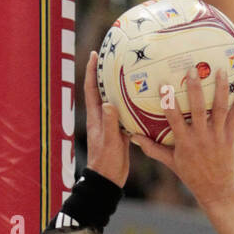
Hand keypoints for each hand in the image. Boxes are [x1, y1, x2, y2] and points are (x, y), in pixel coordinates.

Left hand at [84, 50, 129, 186]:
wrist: (108, 179)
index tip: (94, 54)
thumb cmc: (106, 162)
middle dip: (105, 73)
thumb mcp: (110, 142)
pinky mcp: (120, 131)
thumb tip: (109, 103)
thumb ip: (110, 124)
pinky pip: (125, 112)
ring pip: (114, 99)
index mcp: (97, 117)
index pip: (91, 89)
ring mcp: (111, 123)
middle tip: (114, 57)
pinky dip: (131, 102)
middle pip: (102, 89)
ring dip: (119, 86)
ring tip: (129, 72)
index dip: (92, 71)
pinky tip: (142, 98)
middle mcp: (102, 117)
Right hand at [131, 68, 233, 209]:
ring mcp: (217, 136)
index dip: (169, 103)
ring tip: (219, 70)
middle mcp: (201, 137)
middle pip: (197, 109)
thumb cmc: (191, 175)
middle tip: (192, 69)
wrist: (216, 189)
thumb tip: (134, 136)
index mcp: (184, 142)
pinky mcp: (230, 136)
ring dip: (220, 89)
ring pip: (219, 109)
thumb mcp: (170, 162)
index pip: (174, 119)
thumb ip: (152, 148)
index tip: (164, 86)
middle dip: (195, 89)